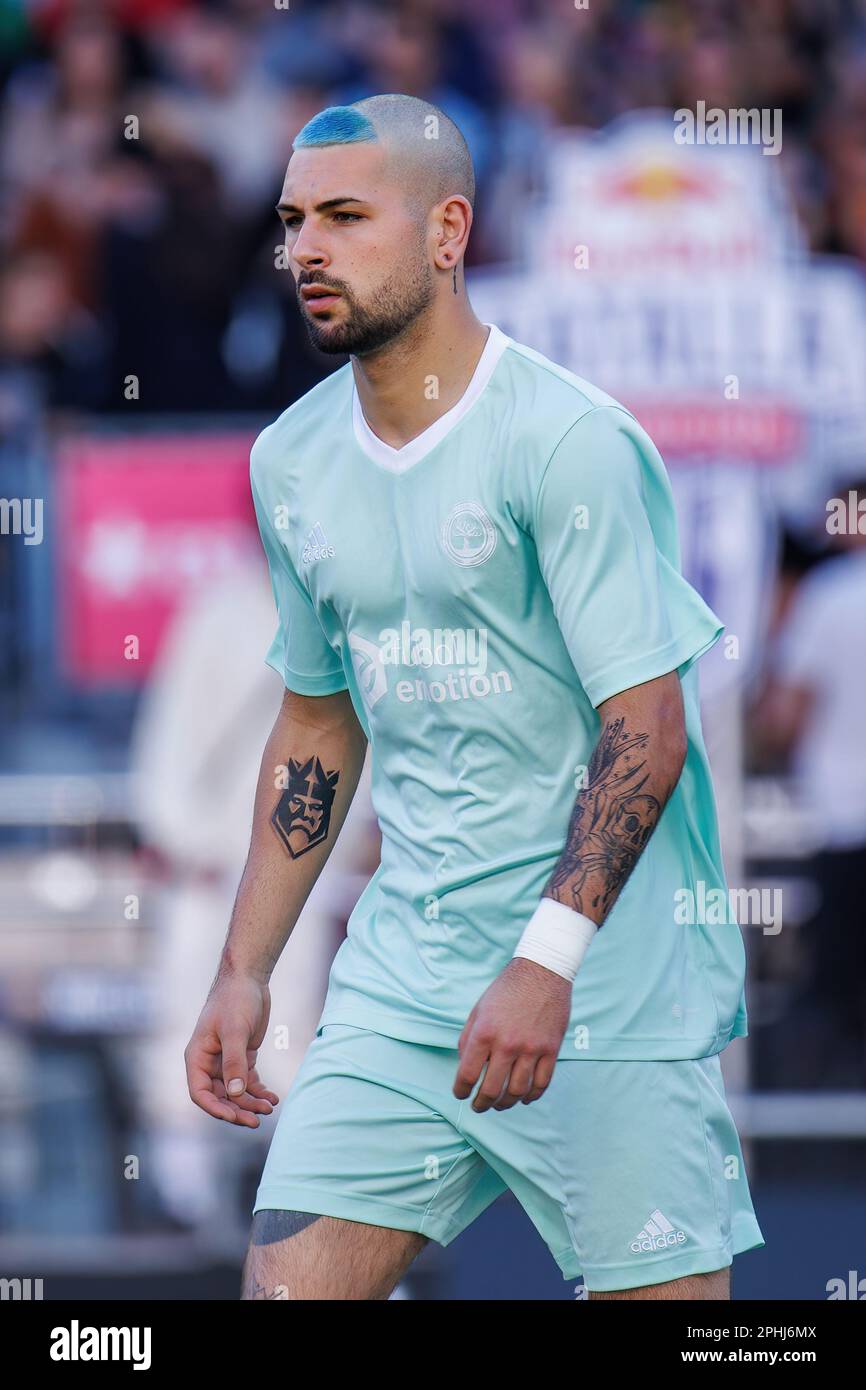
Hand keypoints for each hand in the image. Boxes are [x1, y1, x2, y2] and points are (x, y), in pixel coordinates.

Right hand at [185, 971, 279, 1127]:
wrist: (248, 978)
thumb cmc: (235, 999)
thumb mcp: (235, 1031)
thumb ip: (234, 1062)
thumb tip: (235, 1093)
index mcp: (197, 1057)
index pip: (200, 1093)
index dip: (215, 1108)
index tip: (234, 1116)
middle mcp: (209, 1062)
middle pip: (220, 1097)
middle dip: (237, 1110)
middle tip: (256, 1121)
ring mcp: (226, 1061)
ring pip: (236, 1092)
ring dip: (250, 1102)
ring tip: (269, 1108)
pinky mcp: (242, 1056)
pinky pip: (248, 1081)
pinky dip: (259, 1091)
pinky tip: (273, 1097)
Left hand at [453, 957, 571, 1111]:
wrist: (542, 971)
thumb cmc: (506, 989)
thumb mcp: (478, 1010)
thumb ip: (468, 1039)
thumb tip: (465, 1067)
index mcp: (484, 1033)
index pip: (468, 1074)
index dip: (461, 1090)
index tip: (460, 1094)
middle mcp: (507, 1044)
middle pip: (492, 1089)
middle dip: (482, 1103)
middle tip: (479, 1106)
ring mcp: (531, 1049)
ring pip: (517, 1091)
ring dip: (505, 1104)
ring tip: (499, 1105)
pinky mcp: (551, 1050)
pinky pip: (541, 1084)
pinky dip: (531, 1096)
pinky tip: (523, 1097)